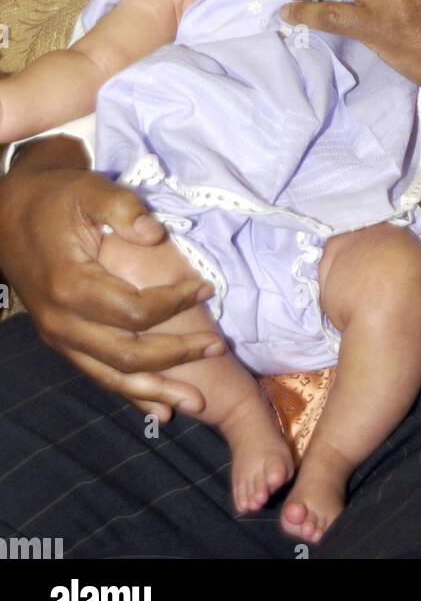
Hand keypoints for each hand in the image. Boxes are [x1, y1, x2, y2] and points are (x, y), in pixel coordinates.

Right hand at [0, 136, 225, 421]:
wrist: (10, 216)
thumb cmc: (56, 200)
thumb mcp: (89, 190)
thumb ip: (123, 208)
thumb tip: (155, 234)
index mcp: (71, 285)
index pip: (134, 310)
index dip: (175, 303)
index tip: (206, 288)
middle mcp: (62, 321)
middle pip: (127, 354)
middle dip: (177, 355)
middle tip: (218, 345)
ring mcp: (60, 337)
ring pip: (112, 376)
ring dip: (157, 391)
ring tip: (197, 403)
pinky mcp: (62, 342)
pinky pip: (98, 376)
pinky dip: (130, 395)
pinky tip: (160, 410)